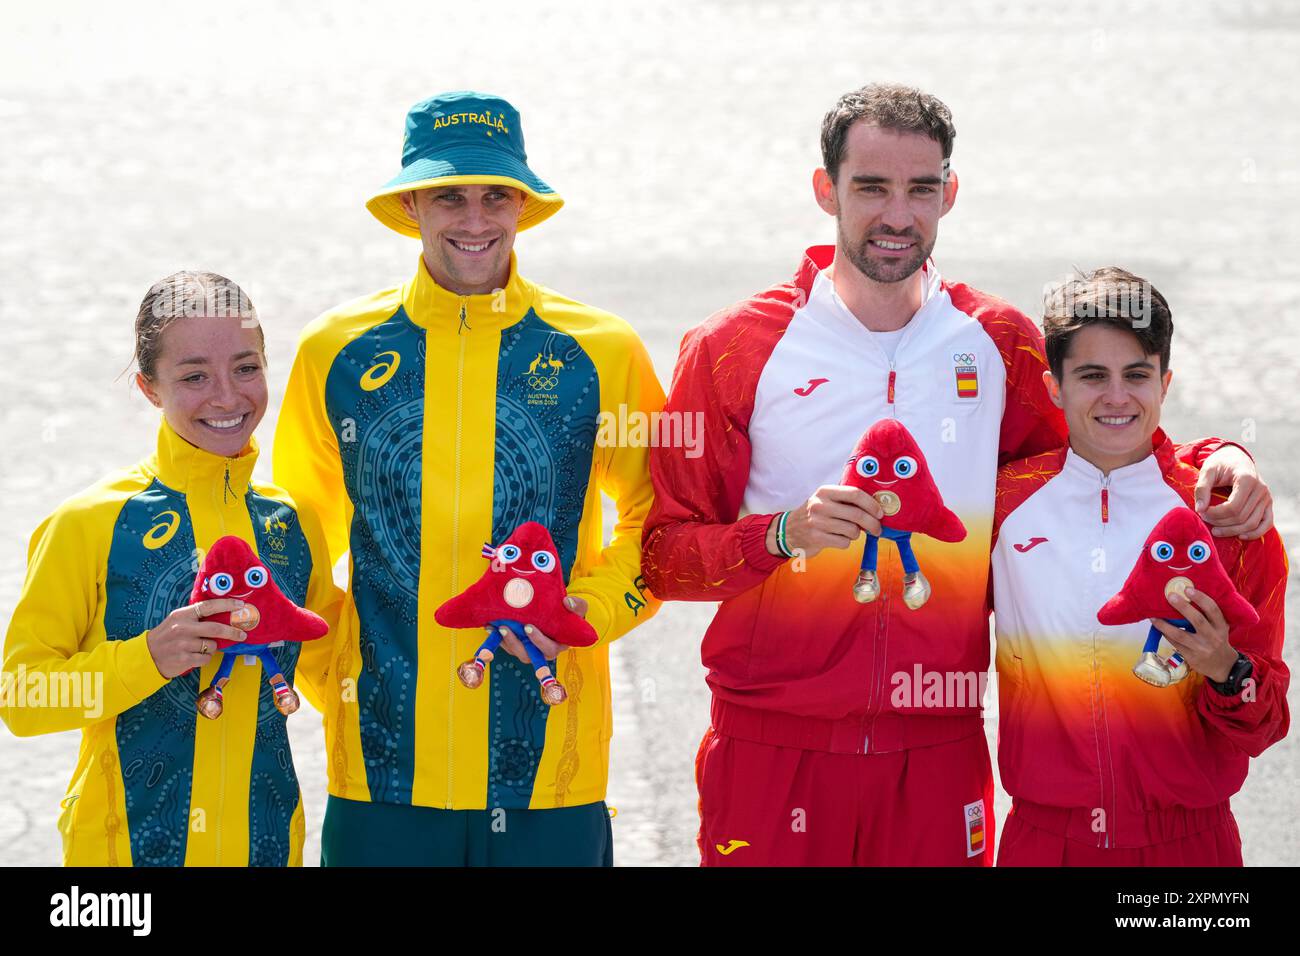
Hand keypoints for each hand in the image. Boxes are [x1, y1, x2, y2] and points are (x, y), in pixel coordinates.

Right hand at [146, 599, 245, 678]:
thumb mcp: (177, 620)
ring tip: (201, 648)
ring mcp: (183, 644)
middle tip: (242, 635)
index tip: (240, 605)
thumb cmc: (167, 636)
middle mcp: (183, 628)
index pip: (208, 606)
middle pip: (216, 628)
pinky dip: (206, 658)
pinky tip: (196, 656)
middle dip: (232, 632)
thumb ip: (196, 617)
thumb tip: (223, 616)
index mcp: (182, 615)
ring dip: (212, 648)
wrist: (148, 655)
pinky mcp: (184, 659)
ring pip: (212, 645)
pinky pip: (206, 658)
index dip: (226, 604)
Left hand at [498, 595, 587, 663]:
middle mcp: (541, 651)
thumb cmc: (568, 612)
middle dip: (515, 643)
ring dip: (504, 641)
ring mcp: (528, 648)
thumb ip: (577, 605)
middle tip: (506, 628)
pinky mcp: (517, 643)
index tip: (528, 627)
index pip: (548, 649)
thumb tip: (566, 601)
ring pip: (514, 651)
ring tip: (496, 627)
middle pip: (528, 655)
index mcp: (557, 645)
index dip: (538, 641)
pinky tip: (490, 626)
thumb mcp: (578, 607)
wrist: (555, 609)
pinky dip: (496, 637)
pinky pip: (505, 644)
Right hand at [768, 485, 882, 558]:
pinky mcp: (816, 538)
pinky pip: (844, 542)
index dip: (871, 504)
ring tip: (850, 533)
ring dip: (856, 534)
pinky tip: (838, 539)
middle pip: (857, 514)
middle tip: (877, 529)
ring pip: (852, 530)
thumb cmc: (814, 514)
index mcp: (825, 492)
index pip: (855, 494)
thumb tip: (875, 506)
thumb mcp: (824, 500)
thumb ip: (845, 499)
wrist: (788, 531)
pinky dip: (846, 543)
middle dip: (872, 524)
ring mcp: (817, 522)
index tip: (880, 512)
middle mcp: (820, 505)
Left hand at [1151, 586, 1238, 681]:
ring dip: (1164, 625)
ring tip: (1153, 616)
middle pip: (1197, 620)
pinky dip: (1165, 634)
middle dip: (1183, 607)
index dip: (1201, 598)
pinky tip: (1157, 627)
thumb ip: (1208, 616)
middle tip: (1170, 596)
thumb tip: (1185, 597)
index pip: (1213, 610)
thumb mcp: (1219, 628)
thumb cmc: (1217, 640)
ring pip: (1180, 634)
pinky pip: (1175, 643)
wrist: (1223, 666)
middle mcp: (1212, 637)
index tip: (1188, 589)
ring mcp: (1201, 648)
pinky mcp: (1191, 657)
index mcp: (1221, 627)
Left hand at [1195, 445, 1272, 539]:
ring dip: (1232, 531)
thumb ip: (1202, 489)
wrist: (1236, 459)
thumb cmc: (1220, 464)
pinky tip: (1240, 536)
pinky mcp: (1268, 504)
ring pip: (1252, 523)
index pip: (1233, 507)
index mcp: (1246, 479)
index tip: (1201, 512)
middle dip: (1220, 522)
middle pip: (1241, 517)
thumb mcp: (1207, 471)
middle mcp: (1260, 489)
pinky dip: (1254, 533)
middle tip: (1205, 518)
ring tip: (1215, 529)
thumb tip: (1200, 509)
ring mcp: (1266, 497)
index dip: (1215, 514)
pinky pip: (1266, 524)